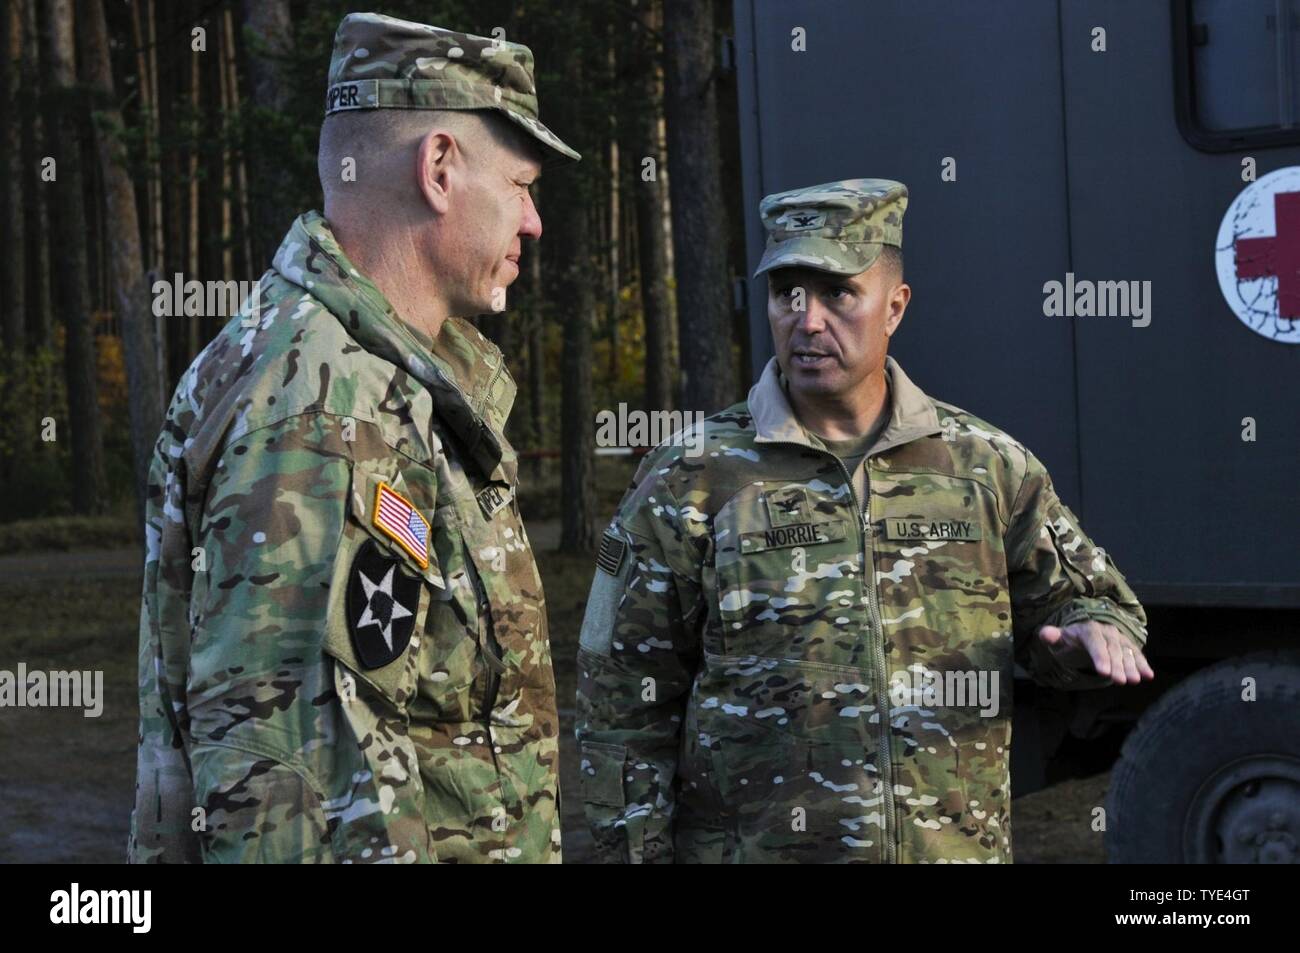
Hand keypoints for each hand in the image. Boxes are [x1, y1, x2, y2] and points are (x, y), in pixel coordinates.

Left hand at [1037, 621, 1154, 684]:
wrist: (1084, 635)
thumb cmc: (1070, 640)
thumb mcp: (1060, 639)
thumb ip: (1052, 636)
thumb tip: (1045, 633)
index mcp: (1087, 629)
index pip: (1094, 641)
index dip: (1099, 656)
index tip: (1103, 672)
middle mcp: (1106, 631)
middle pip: (1112, 649)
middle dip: (1117, 666)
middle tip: (1120, 682)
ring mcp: (1118, 638)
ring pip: (1126, 653)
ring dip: (1132, 667)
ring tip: (1135, 681)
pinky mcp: (1128, 646)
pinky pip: (1136, 655)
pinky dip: (1143, 664)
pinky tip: (1149, 676)